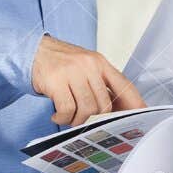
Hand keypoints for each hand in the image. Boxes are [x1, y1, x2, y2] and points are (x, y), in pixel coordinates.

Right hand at [31, 35, 146, 126]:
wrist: (31, 51)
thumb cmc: (60, 63)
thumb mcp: (84, 66)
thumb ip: (99, 84)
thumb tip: (114, 110)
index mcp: (100, 62)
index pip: (123, 85)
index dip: (134, 103)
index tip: (141, 116)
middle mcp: (89, 65)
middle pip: (104, 104)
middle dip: (95, 119)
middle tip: (83, 122)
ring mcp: (72, 72)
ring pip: (86, 109)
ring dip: (76, 120)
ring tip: (68, 118)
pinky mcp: (56, 80)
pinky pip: (67, 109)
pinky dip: (62, 118)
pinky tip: (57, 115)